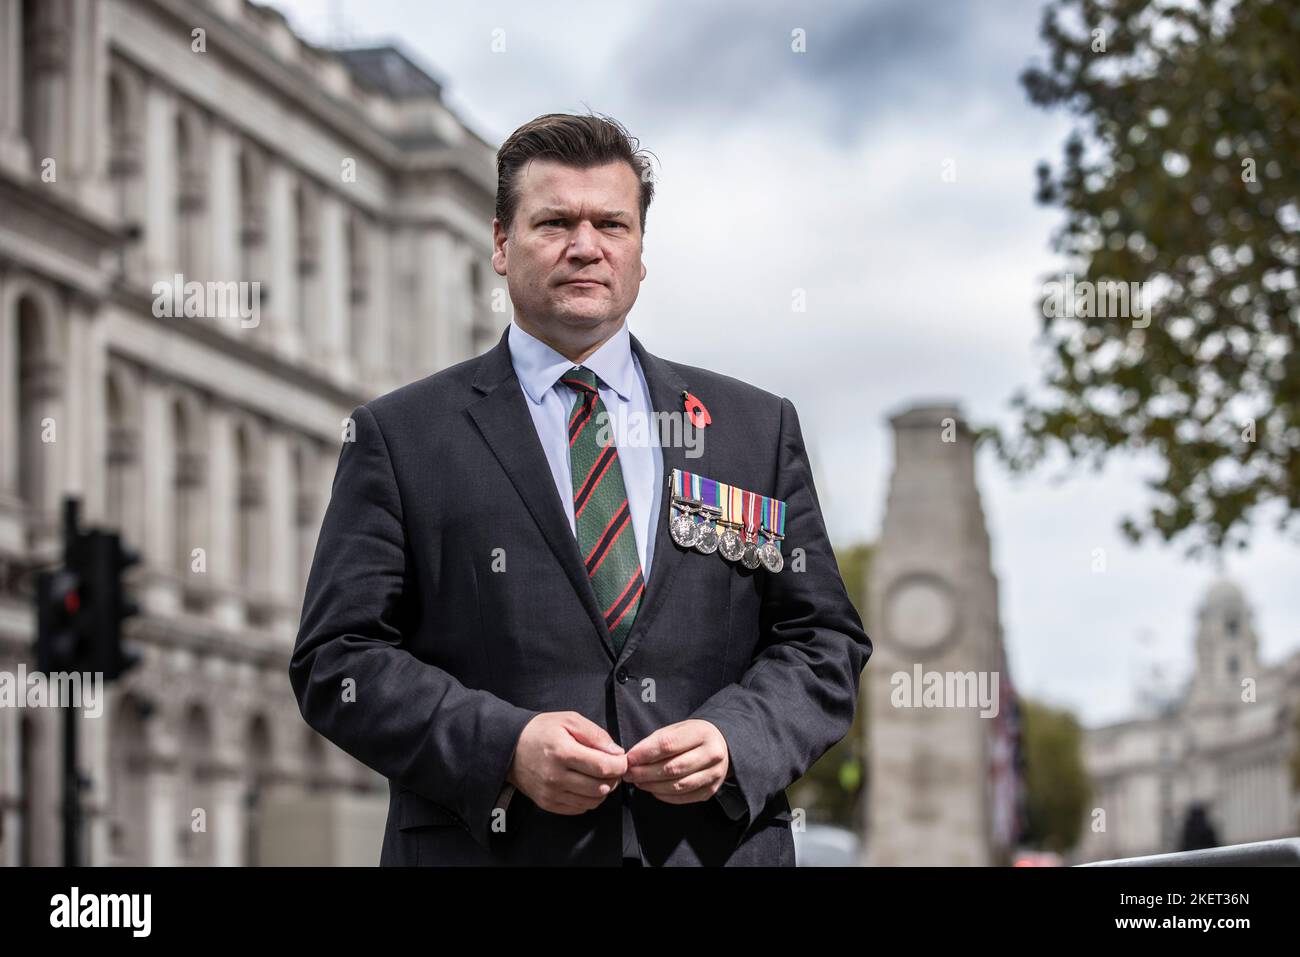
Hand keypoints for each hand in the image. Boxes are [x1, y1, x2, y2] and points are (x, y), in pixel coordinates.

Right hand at [507, 711, 627, 814]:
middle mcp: (556, 776)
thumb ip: (596, 734)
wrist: (510, 747)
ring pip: (592, 800)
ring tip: (599, 776)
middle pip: (600, 787)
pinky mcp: (547, 803)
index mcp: (563, 752)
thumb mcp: (569, 720)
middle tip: (612, 767)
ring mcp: (551, 793)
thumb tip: (616, 753)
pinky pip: (580, 808)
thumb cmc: (542, 730)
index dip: (619, 765)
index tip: (621, 759)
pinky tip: (585, 784)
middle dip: (613, 778)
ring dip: (603, 790)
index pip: (603, 767)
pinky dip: (589, 799)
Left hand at [622, 719, 730, 804]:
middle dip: (645, 772)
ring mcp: (713, 774)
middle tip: (628, 773)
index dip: (645, 753)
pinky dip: (664, 796)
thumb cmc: (692, 736)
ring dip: (652, 786)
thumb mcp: (677, 729)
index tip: (629, 758)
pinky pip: (683, 797)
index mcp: (702, 733)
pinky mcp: (710, 791)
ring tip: (638, 781)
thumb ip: (656, 741)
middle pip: (672, 768)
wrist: (721, 746)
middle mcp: (711, 754)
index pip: (668, 744)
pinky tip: (653, 789)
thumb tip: (633, 758)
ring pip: (677, 785)